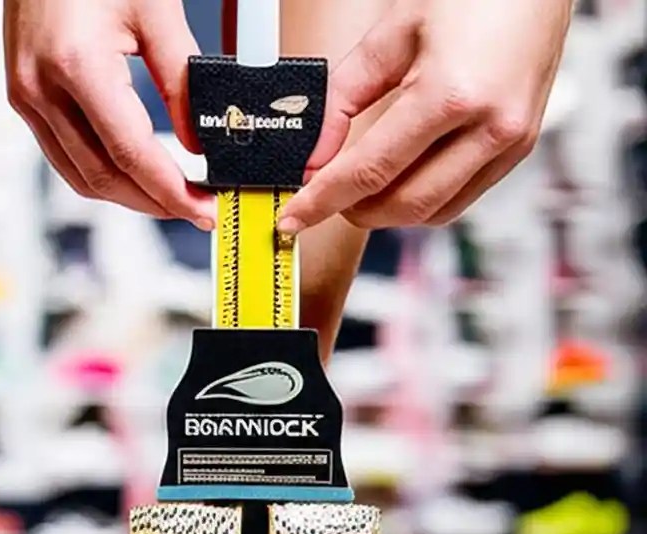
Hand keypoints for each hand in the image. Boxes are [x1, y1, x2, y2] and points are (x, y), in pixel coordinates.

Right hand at [4, 0, 214, 229]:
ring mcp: (25, 98)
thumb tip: (200, 141)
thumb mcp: (155, 11)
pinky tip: (133, 172)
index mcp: (76, 66)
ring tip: (170, 199)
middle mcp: (40, 90)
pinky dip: (101, 172)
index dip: (170, 191)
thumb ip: (181, 79)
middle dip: (152, 203)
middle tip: (197, 210)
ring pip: (78, 176)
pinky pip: (62, 153)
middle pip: (101, 178)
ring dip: (126, 196)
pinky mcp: (22, 98)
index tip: (205, 208)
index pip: (130, 153)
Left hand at [278, 0, 571, 232]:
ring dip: (387, 210)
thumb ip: (342, 98)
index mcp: (451, 95)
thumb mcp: (390, 35)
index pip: (370, 170)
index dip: (322, 201)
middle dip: (352, 210)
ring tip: (355, 188)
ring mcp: (512, 142)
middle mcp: (490, 127)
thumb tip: (313, 155)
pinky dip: (422, 198)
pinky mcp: (521, 147)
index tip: (291, 218)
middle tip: (320, 197)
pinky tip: (398, 177)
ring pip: (434, 211)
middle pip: (403, 204)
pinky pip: (461, 196)